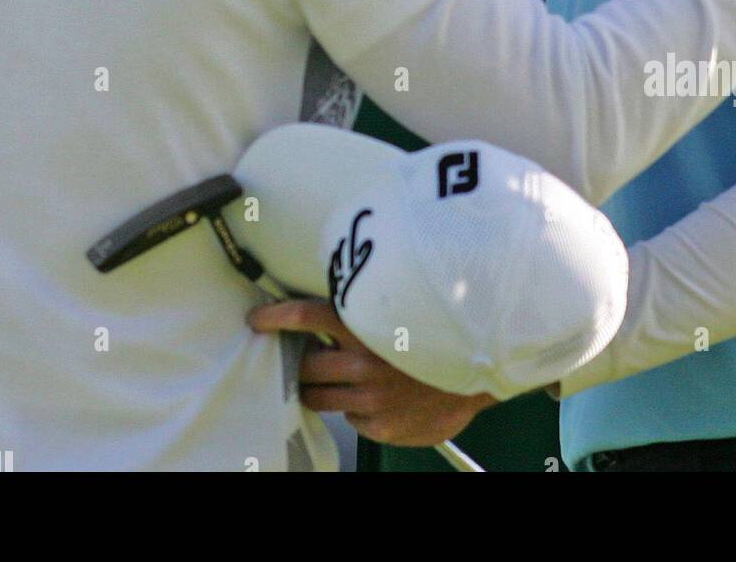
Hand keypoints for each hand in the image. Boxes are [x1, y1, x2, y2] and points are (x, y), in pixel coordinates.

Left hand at [247, 298, 493, 446]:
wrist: (479, 369)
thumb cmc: (435, 333)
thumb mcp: (399, 308)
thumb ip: (365, 309)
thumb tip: (328, 309)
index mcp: (367, 324)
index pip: (307, 316)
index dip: (276, 316)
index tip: (256, 318)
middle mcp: (364, 361)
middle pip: (306, 366)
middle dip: (306, 363)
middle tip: (315, 358)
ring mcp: (371, 397)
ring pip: (320, 398)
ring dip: (323, 388)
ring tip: (344, 378)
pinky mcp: (380, 425)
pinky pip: (351, 418)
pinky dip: (356, 408)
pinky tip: (378, 396)